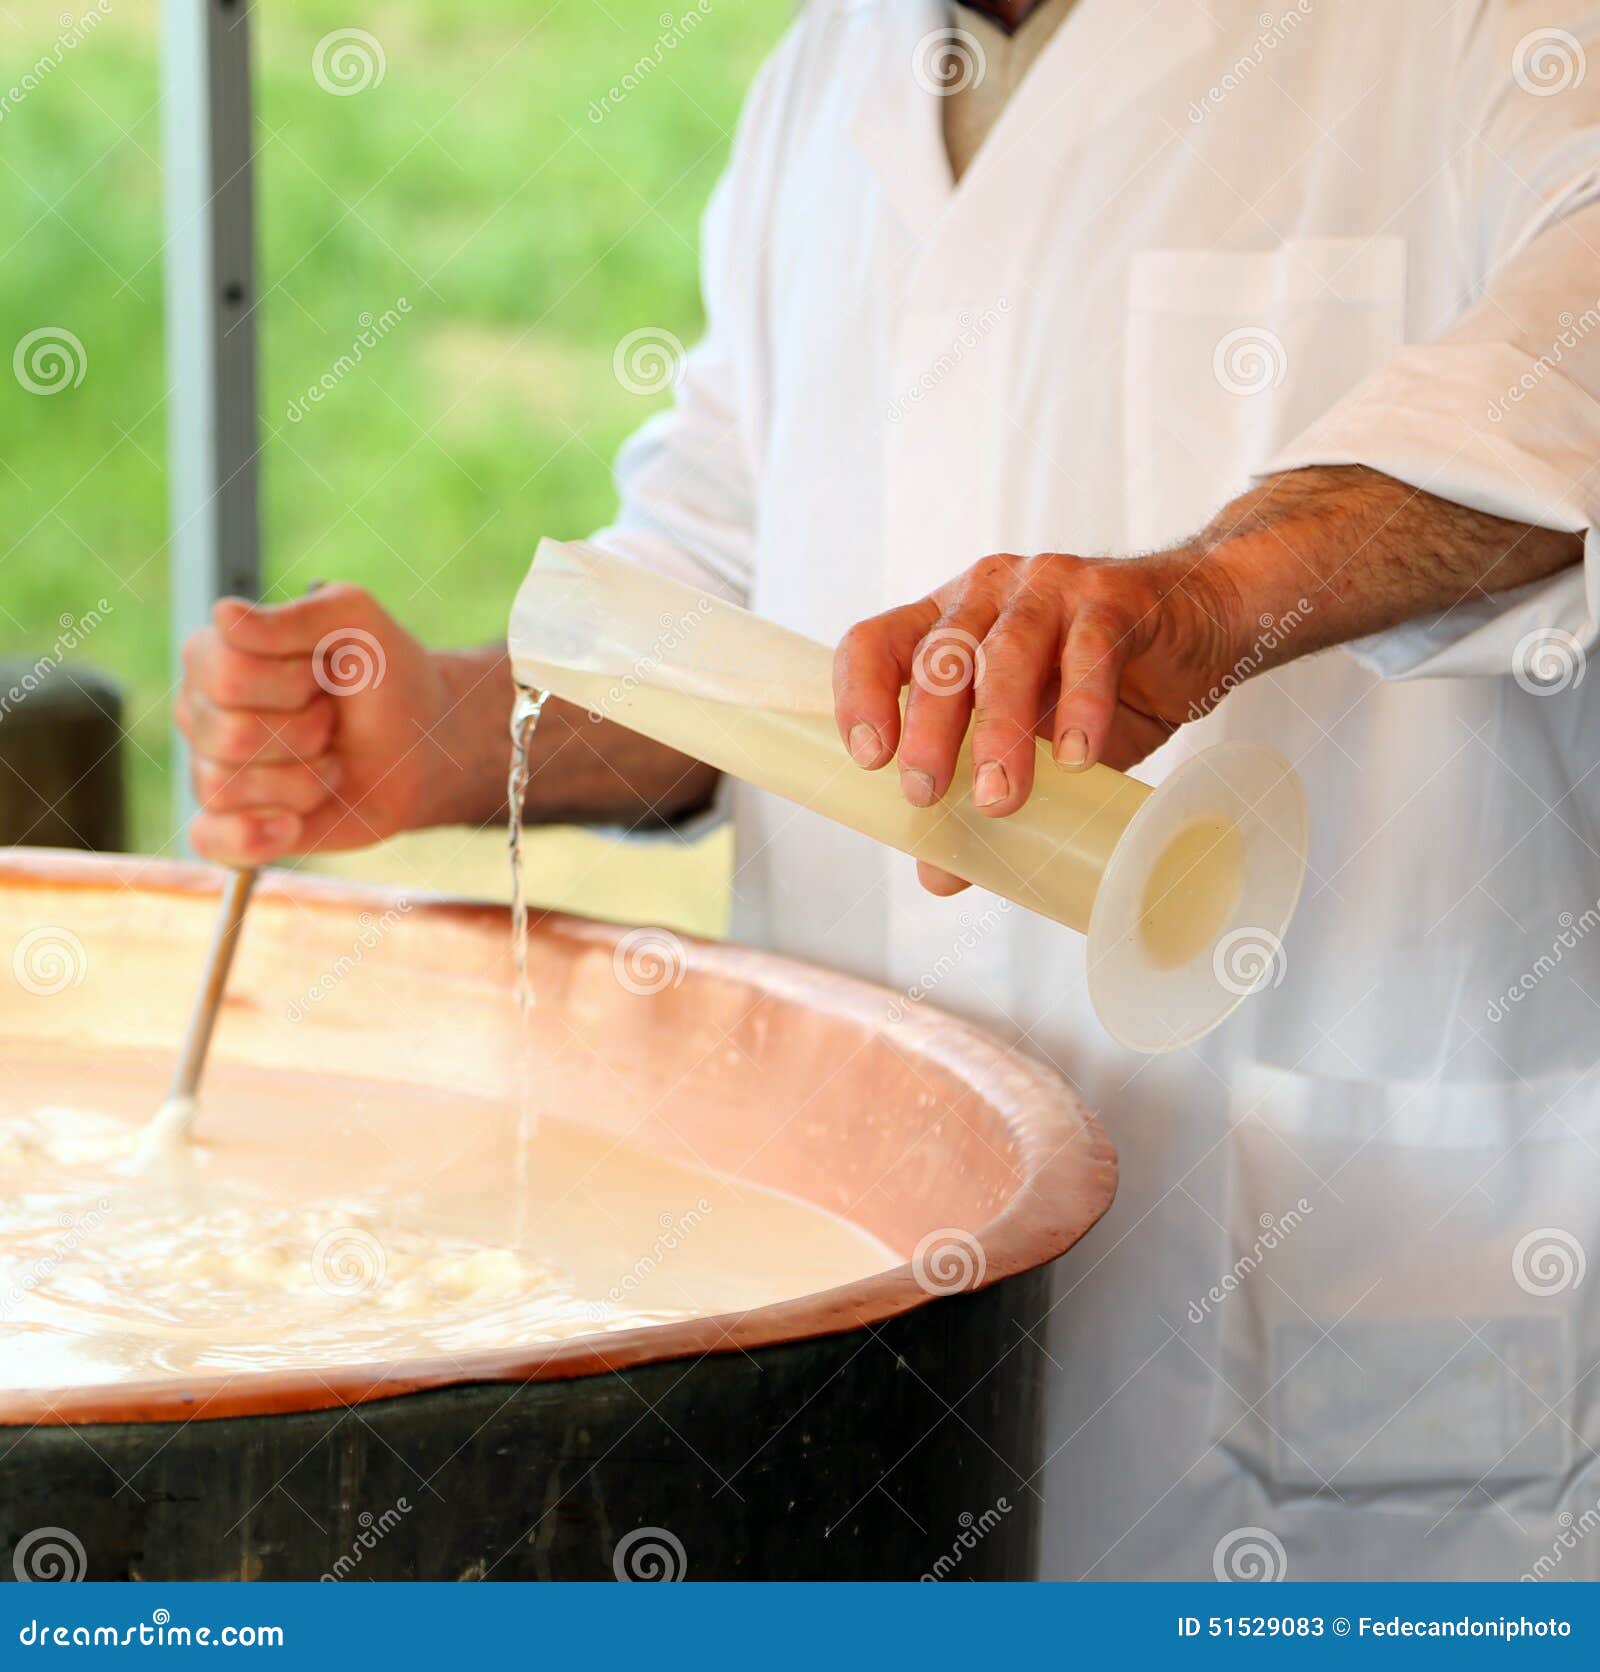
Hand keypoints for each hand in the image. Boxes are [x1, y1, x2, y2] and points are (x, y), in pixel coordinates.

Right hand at [176, 585, 450, 865]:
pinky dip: (254, 838)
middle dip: (306, 732)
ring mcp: (212, 767)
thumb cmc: (383, 677)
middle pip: (230, 736)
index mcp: (215, 654)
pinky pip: (209, 839)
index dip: (293, 681)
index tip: (325, 671)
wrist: (419, 744)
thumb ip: (299, 616)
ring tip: (328, 759)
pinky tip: (293, 822)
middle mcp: (202, 711)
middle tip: (331, 720)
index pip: (229, 676)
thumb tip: (224, 615)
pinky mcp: (233, 823)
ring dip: (304, 779)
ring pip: (226, 787)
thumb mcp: (357, 624)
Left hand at [832, 550, 1243, 892]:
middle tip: (925, 793)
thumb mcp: (1035, 747)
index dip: (860, 695)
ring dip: (998, 729)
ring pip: (1007, 653)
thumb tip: (939, 875)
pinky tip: (1078, 759)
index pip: (876, 643)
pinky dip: (1082, 706)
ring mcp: (1048, 589)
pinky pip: (1090, 649)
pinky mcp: (1113, 598)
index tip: (868, 761)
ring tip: (1000, 796)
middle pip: (938, 657)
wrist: (1199, 626)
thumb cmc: (1099, 684)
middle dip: (927, 730)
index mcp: (946, 624)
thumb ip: (982, 801)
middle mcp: (985, 596)